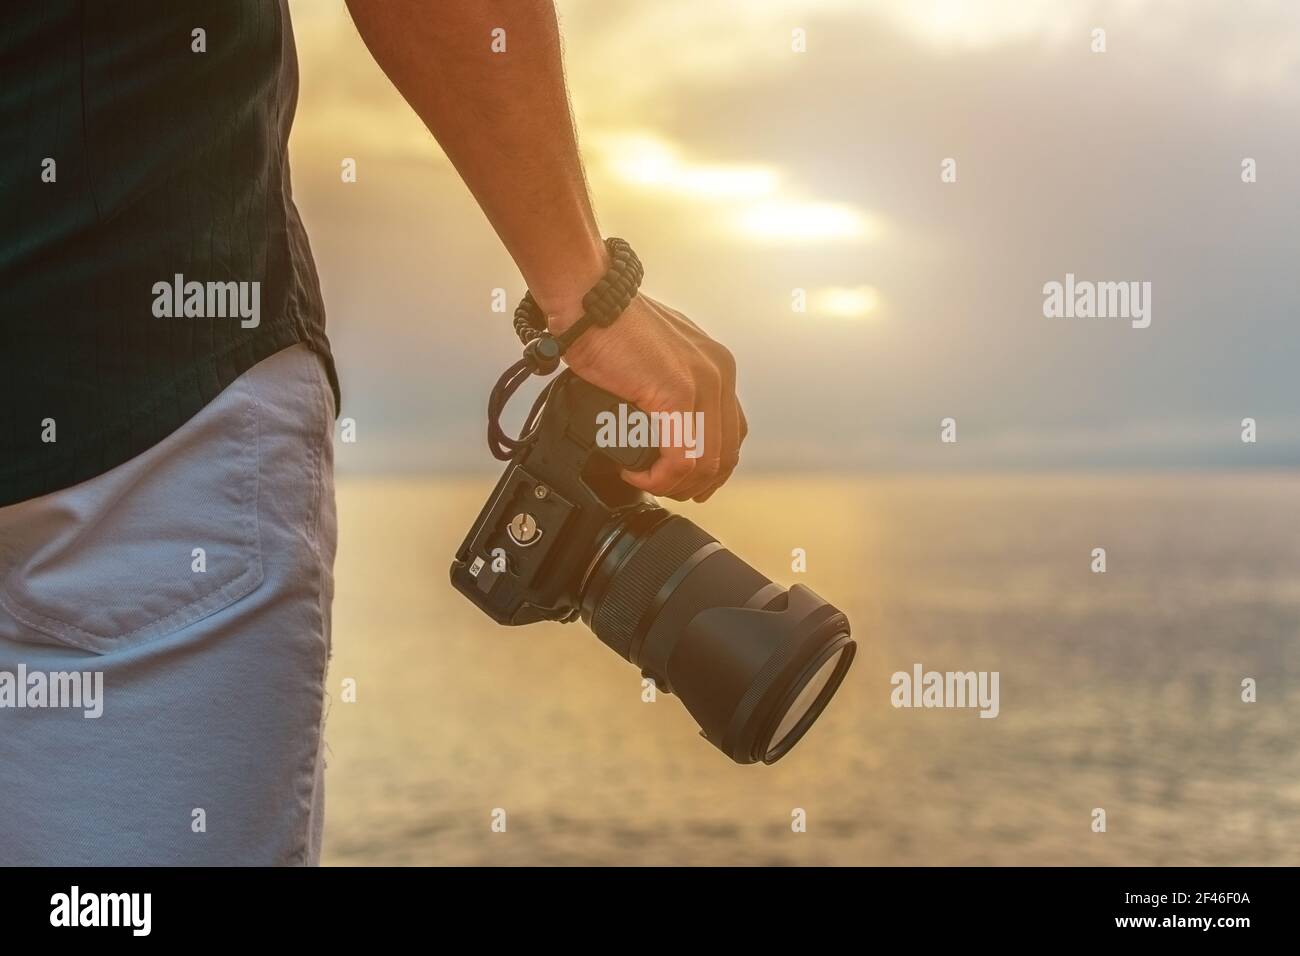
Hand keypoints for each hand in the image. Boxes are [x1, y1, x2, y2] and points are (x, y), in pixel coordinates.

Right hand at [553, 294, 746, 501]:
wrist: (588, 301)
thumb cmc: (609, 325)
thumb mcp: (656, 359)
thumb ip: (668, 388)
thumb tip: (660, 424)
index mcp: (717, 365)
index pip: (732, 433)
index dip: (712, 468)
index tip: (687, 481)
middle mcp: (718, 372)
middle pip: (725, 453)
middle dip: (696, 483)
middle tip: (665, 489)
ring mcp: (703, 382)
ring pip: (706, 462)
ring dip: (674, 483)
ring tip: (645, 480)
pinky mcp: (678, 393)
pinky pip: (681, 458)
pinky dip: (659, 477)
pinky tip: (636, 473)